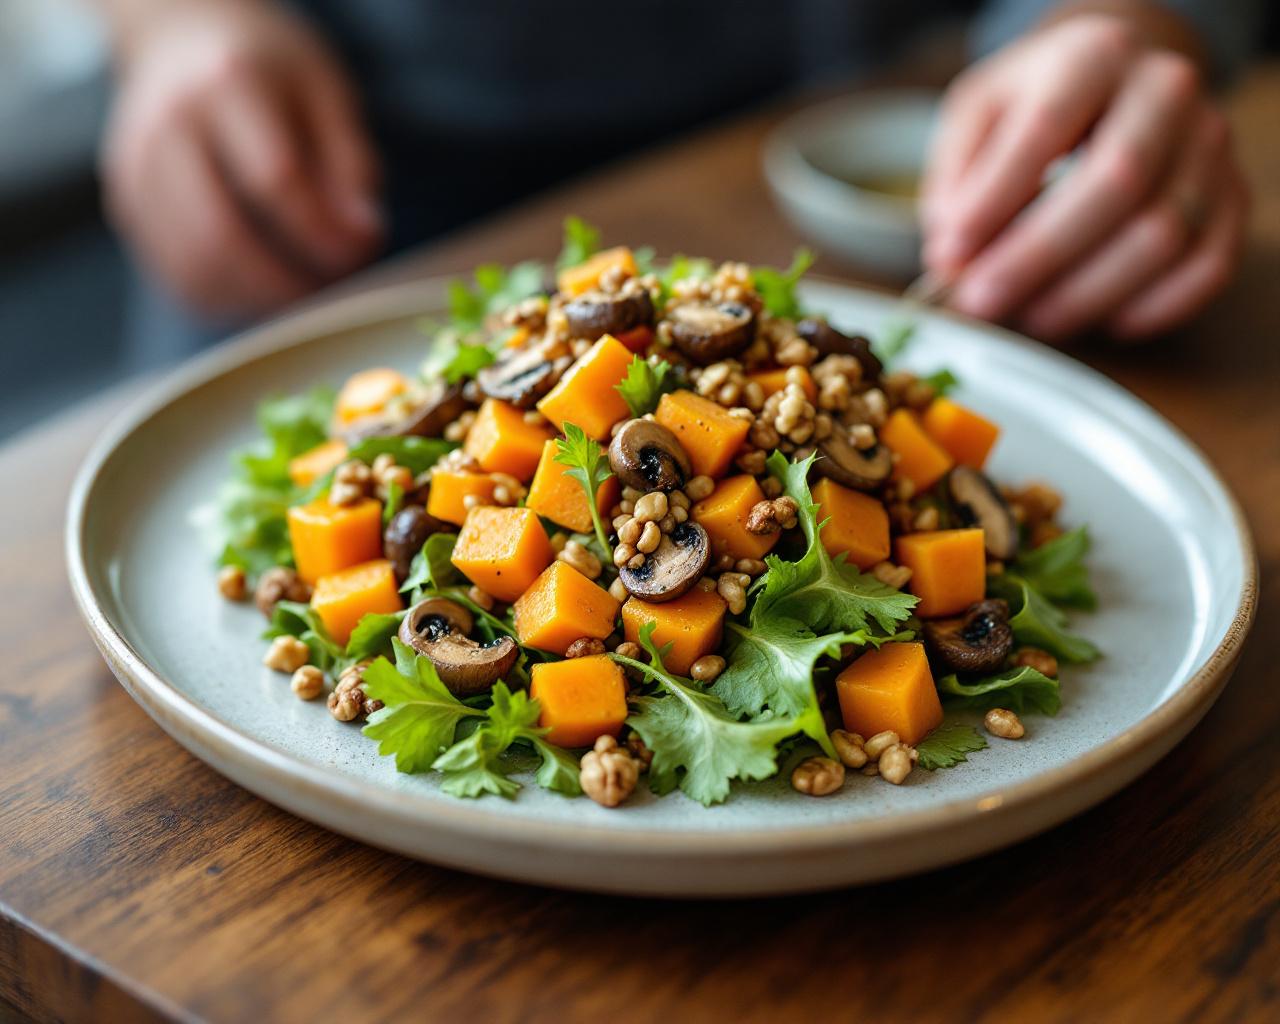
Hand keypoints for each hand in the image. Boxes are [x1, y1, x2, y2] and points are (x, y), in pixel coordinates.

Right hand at [101, 2, 381, 318]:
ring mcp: (136, 169)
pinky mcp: (127, 206)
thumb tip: (361, 237)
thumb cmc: (269, 73)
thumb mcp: (327, 94)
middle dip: (284, 282)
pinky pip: (176, 277)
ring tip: (302, 289)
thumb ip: (351, 164)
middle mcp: (167, 125)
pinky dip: (227, 298)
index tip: (360, 252)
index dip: (322, 232)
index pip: (274, 180)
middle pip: (219, 235)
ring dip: (256, 299)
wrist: (184, 41)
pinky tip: (264, 286)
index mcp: (226, 85)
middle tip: (330, 289)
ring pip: (191, 268)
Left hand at [921, 14, 1248, 341]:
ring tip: (1027, 317)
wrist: (1123, 77)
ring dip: (1085, 294)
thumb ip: (958, 177)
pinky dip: (1150, 309)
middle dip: (1039, 258)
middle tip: (981, 301)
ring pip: (1163, 234)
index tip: (949, 254)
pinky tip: (1100, 319)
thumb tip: (953, 256)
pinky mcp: (1233, 197)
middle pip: (1117, 183)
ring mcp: (1209, 146)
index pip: (1047, 127)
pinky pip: (1206, 267)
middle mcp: (1166, 92)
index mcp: (1094, 56)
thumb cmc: (1041, 100)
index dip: (994, 200)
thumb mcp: (979, 112)